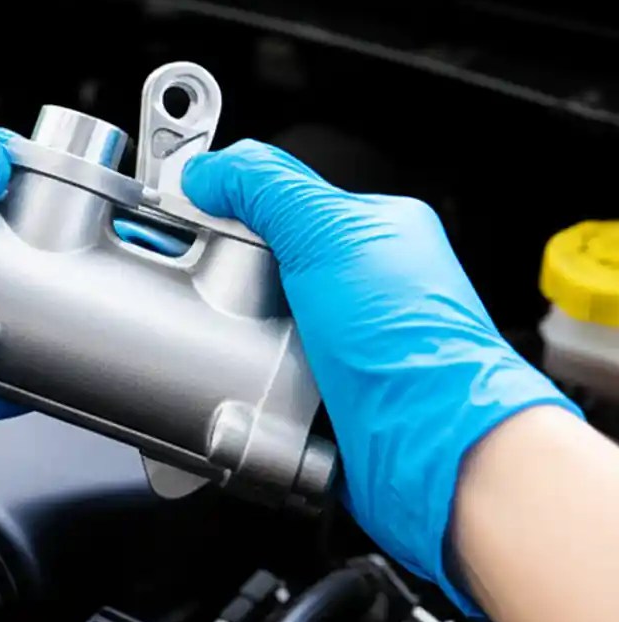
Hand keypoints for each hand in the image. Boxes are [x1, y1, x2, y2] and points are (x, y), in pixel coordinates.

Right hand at [182, 140, 581, 613]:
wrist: (434, 451)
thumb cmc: (411, 346)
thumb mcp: (330, 233)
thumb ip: (265, 187)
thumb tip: (209, 171)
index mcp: (374, 233)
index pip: (282, 203)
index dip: (231, 209)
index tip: (187, 221)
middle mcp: (360, 287)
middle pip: (260, 267)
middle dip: (224, 281)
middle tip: (206, 291)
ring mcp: (340, 346)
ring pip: (255, 328)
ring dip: (231, 340)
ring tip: (222, 345)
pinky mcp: (319, 400)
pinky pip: (259, 381)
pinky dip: (243, 387)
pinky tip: (238, 389)